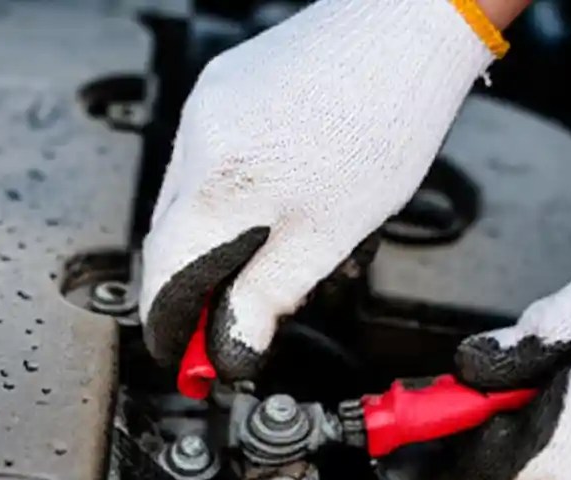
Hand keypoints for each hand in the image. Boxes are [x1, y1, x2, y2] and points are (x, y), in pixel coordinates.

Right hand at [138, 0, 509, 378]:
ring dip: (215, 241)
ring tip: (272, 264)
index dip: (169, 326)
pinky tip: (277, 203)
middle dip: (197, 287)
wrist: (407, 26)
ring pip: (191, 197)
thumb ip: (269, 294)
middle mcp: (196, 143)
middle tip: (232, 324)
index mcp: (215, 188)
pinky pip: (210, 157)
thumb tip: (232, 343)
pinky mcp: (226, 86)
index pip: (163, 277)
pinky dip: (229, 194)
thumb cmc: (384, 119)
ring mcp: (208, 108)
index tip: (182, 356)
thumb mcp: (328, 235)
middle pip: (172, 238)